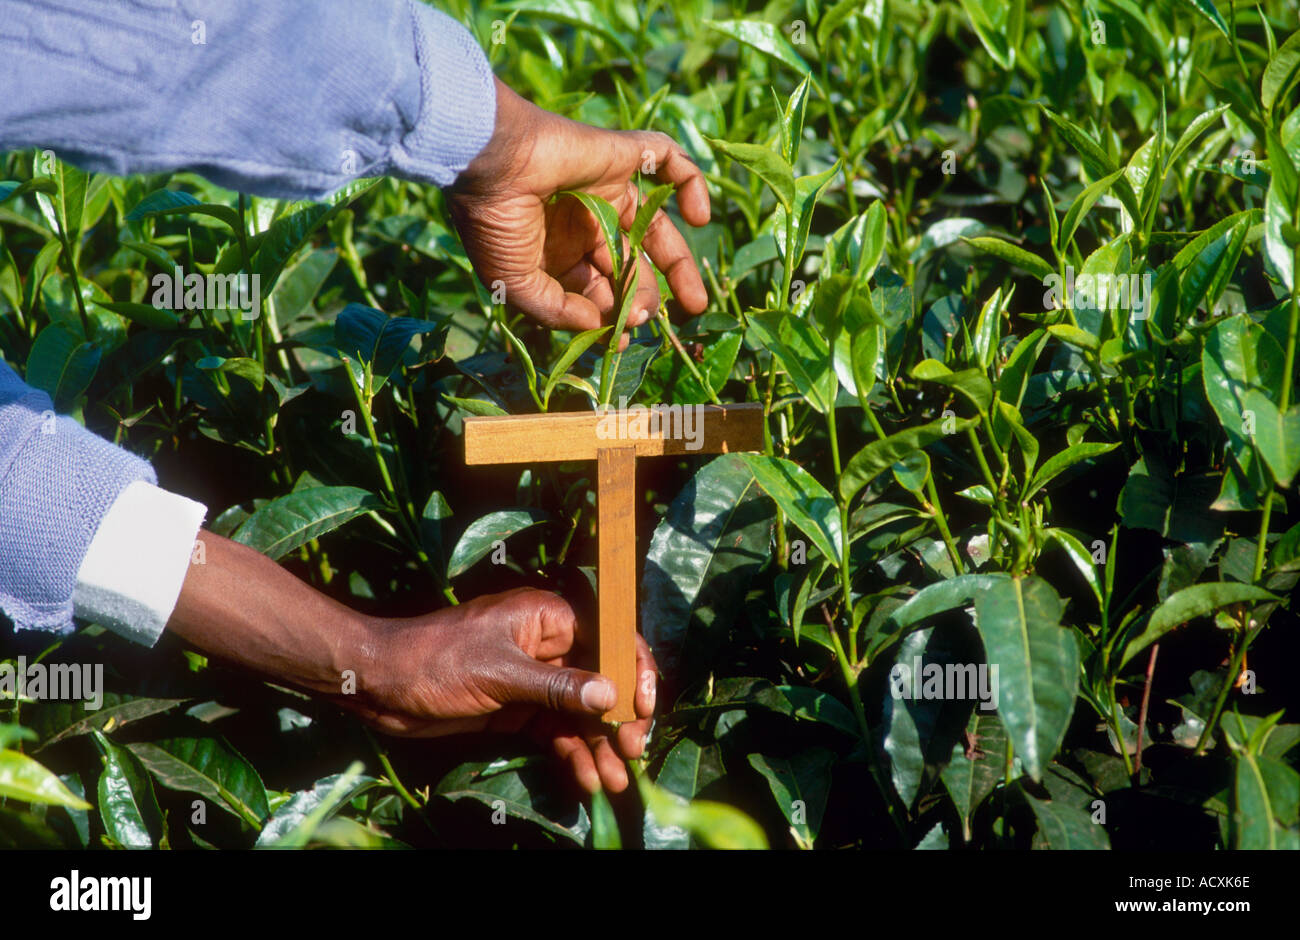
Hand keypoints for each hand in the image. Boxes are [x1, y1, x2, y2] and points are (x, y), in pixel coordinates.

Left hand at [344, 587, 655, 793]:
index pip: (609, 636)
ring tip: (615, 782)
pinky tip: (586, 780)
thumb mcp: (499, 675)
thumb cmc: (436, 661)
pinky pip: (556, 730)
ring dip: (598, 746)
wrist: (378, 684)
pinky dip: (572, 754)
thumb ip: (557, 688)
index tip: (643, 709)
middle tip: (630, 754)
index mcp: (547, 618)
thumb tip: (611, 695)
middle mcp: (548, 645)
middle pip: (601, 680)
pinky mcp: (519, 708)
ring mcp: (534, 679)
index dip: (634, 670)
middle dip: (618, 719)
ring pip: (581, 712)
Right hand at [446, 77, 710, 345]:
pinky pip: (668, 162)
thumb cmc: (494, 223)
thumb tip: (596, 326)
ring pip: (656, 228)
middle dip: (644, 298)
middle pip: (630, 266)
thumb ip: (557, 311)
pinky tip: (700, 218)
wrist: (490, 160)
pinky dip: (691, 184)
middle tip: (652, 320)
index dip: (612, 316)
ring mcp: (607, 189)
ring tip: (695, 302)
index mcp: (558, 253)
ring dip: (679, 265)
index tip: (620, 340)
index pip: (597, 290)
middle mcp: (586, 223)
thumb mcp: (516, 283)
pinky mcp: (622, 155)